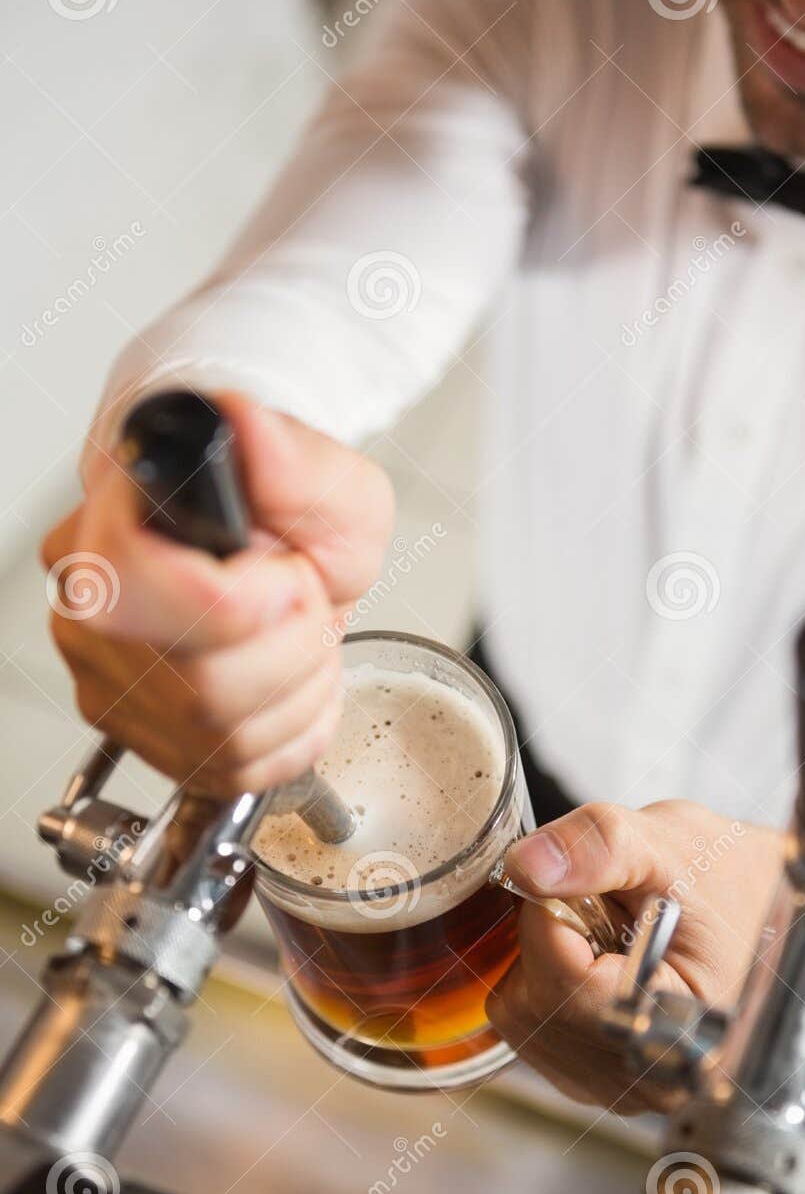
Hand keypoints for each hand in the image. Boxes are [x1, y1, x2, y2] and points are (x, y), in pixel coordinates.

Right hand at [42, 392, 392, 794]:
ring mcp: (108, 677)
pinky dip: (290, 734)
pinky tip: (290, 684)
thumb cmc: (287, 512)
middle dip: (292, 650)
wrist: (281, 550)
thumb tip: (247, 424)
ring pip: (221, 736)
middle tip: (303, 603)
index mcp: (115, 524)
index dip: (242, 600)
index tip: (286, 573)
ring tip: (299, 640)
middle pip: (199, 686)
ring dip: (299, 692)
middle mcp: (91, 606)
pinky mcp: (139, 734)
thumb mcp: (324, 477)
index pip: (140, 589)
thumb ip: (294, 457)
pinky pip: (230, 770)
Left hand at [486, 800, 784, 1115]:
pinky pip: (529, 1026)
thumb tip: (526, 867)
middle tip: (607, 908)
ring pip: (522, 1015)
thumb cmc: (726, 880)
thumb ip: (599, 848)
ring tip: (610, 936)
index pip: (562, 982)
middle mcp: (652, 1081)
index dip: (552, 915)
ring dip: (544, 959)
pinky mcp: (594, 1079)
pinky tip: (598, 962)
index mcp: (683, 1033)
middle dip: (548, 938)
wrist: (757, 905)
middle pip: (532, 1005)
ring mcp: (620, 1087)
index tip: (583, 882)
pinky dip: (545, 982)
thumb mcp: (670, 846)